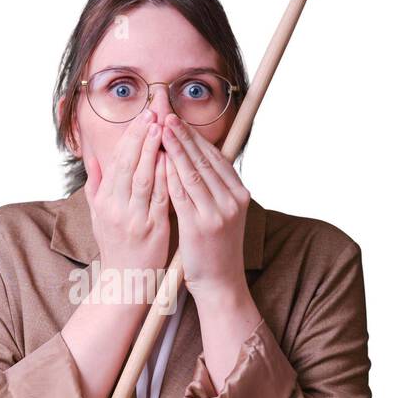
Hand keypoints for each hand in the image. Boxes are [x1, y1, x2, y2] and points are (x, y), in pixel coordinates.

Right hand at [83, 108, 170, 278]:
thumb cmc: (116, 247)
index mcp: (104, 202)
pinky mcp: (152, 230)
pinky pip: (158, 198)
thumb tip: (93, 158)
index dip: (130, 137)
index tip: (142, 116)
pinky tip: (171, 160)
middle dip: (141, 136)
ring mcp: (133, 219)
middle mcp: (115, 208)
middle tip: (154, 113)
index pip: (117, 161)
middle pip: (128, 165)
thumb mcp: (98, 217)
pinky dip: (164, 177)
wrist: (126, 282)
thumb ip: (96, 186)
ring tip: (162, 128)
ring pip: (142, 178)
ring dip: (152, 151)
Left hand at [159, 113, 250, 303]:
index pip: (215, 157)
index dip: (195, 136)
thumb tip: (199, 162)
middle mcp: (233, 200)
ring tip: (160, 127)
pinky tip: (158, 159)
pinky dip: (169, 173)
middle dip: (183, 134)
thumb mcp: (223, 215)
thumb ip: (215, 189)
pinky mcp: (201, 225)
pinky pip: (182, 193)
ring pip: (193, 171)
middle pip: (205, 159)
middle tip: (166, 113)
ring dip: (175, 147)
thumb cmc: (217, 249)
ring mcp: (218, 212)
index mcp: (239, 194)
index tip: (178, 119)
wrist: (222, 285)